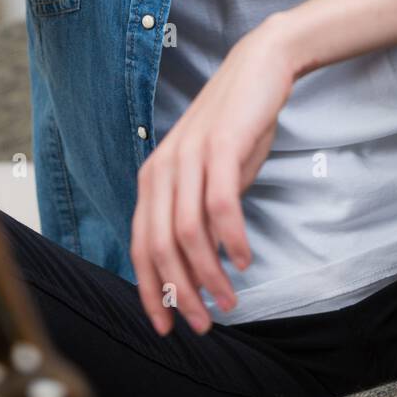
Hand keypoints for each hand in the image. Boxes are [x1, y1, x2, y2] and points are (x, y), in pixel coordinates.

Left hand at [130, 14, 295, 336]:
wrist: (257, 70)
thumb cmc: (234, 129)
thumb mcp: (207, 176)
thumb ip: (196, 214)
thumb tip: (199, 268)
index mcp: (153, 179)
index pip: (140, 246)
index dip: (150, 291)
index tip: (168, 327)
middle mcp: (162, 170)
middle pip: (160, 247)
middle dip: (180, 295)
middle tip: (205, 324)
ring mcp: (189, 157)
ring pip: (187, 233)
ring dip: (208, 276)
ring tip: (229, 300)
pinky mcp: (220, 148)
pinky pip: (220, 205)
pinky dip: (230, 239)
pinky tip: (243, 259)